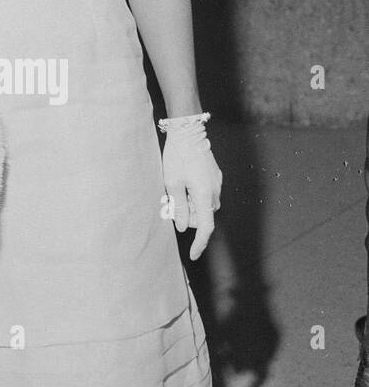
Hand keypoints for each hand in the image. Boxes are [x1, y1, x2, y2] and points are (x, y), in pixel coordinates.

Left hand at [161, 120, 222, 260]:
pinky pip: (204, 193)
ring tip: (174, 187)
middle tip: (170, 202)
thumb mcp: (172, 183)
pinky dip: (193, 194)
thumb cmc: (177, 156)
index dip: (200, 243)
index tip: (193, 255)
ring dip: (190, 203)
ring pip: (203, 204)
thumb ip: (179, 207)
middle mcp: (215, 191)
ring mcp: (216, 182)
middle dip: (188, 215)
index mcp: (205, 196)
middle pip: (203, 216)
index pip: (206, 228)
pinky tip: (182, 180)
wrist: (188, 131)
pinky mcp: (213, 175)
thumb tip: (184, 227)